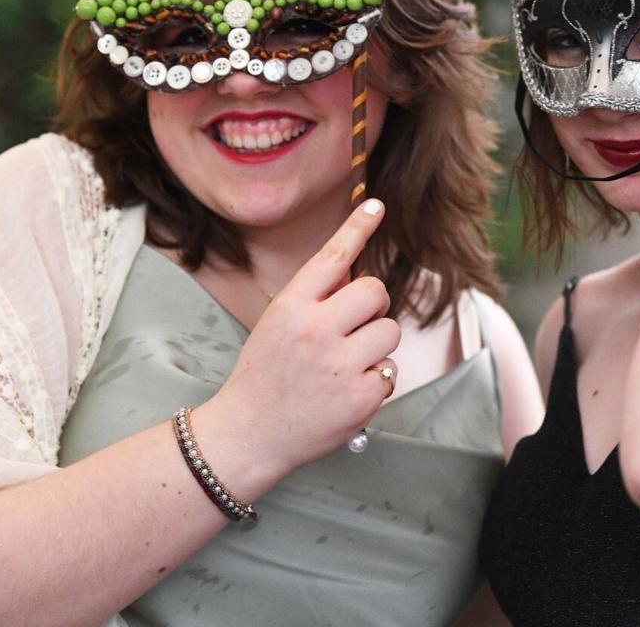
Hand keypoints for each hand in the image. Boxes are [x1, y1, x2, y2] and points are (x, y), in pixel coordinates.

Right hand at [208, 199, 399, 476]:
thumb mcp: (276, 324)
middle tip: (353, 327)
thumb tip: (357, 273)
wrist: (249, 434)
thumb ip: (314, 299)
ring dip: (377, 344)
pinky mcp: (360, 397)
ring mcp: (339, 364)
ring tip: (347, 363)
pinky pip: (390, 371)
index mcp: (292, 307)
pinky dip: (375, 381)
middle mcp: (316, 330)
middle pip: (375, 291)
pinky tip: (347, 391)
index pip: (333, 257)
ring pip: (390, 330)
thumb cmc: (264, 376)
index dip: (358, 227)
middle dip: (372, 307)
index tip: (376, 205)